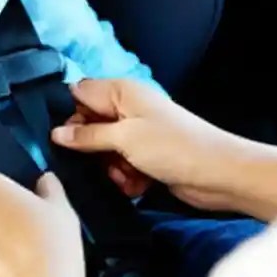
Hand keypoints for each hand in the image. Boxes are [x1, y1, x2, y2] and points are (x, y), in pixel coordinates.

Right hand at [52, 79, 252, 211]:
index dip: (70, 115)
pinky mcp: (147, 157)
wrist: (219, 174)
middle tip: (100, 161)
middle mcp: (128, 109)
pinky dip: (125, 177)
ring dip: (109, 167)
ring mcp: (138, 134)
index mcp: (122, 92)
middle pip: (89, 125)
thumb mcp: (124, 138)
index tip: (65, 138)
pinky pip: (121, 166)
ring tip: (125, 175)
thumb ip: (88, 135)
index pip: (80, 94)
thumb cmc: (175, 147)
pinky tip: (136, 185)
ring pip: (103, 150)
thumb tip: (58, 133)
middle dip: (90, 148)